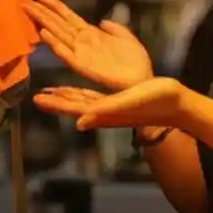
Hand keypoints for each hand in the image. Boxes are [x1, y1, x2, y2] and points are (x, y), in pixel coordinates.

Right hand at [24, 0, 153, 89]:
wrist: (143, 81)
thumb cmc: (136, 63)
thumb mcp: (127, 39)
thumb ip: (115, 29)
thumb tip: (103, 21)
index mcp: (92, 35)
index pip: (70, 18)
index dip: (56, 7)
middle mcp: (82, 43)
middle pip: (58, 24)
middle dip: (43, 13)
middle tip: (26, 3)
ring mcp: (81, 54)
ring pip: (58, 35)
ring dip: (44, 24)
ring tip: (30, 12)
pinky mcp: (82, 66)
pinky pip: (65, 54)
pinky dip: (54, 44)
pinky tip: (44, 34)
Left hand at [33, 78, 186, 131]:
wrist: (176, 104)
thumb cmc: (154, 102)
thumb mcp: (127, 103)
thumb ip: (103, 112)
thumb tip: (78, 123)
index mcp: (103, 112)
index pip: (73, 109)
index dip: (55, 105)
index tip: (36, 100)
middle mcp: (104, 112)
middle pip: (74, 106)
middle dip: (56, 101)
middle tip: (37, 96)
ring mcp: (112, 107)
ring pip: (82, 101)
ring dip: (66, 96)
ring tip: (51, 92)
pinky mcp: (119, 101)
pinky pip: (94, 96)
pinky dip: (81, 92)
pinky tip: (78, 89)